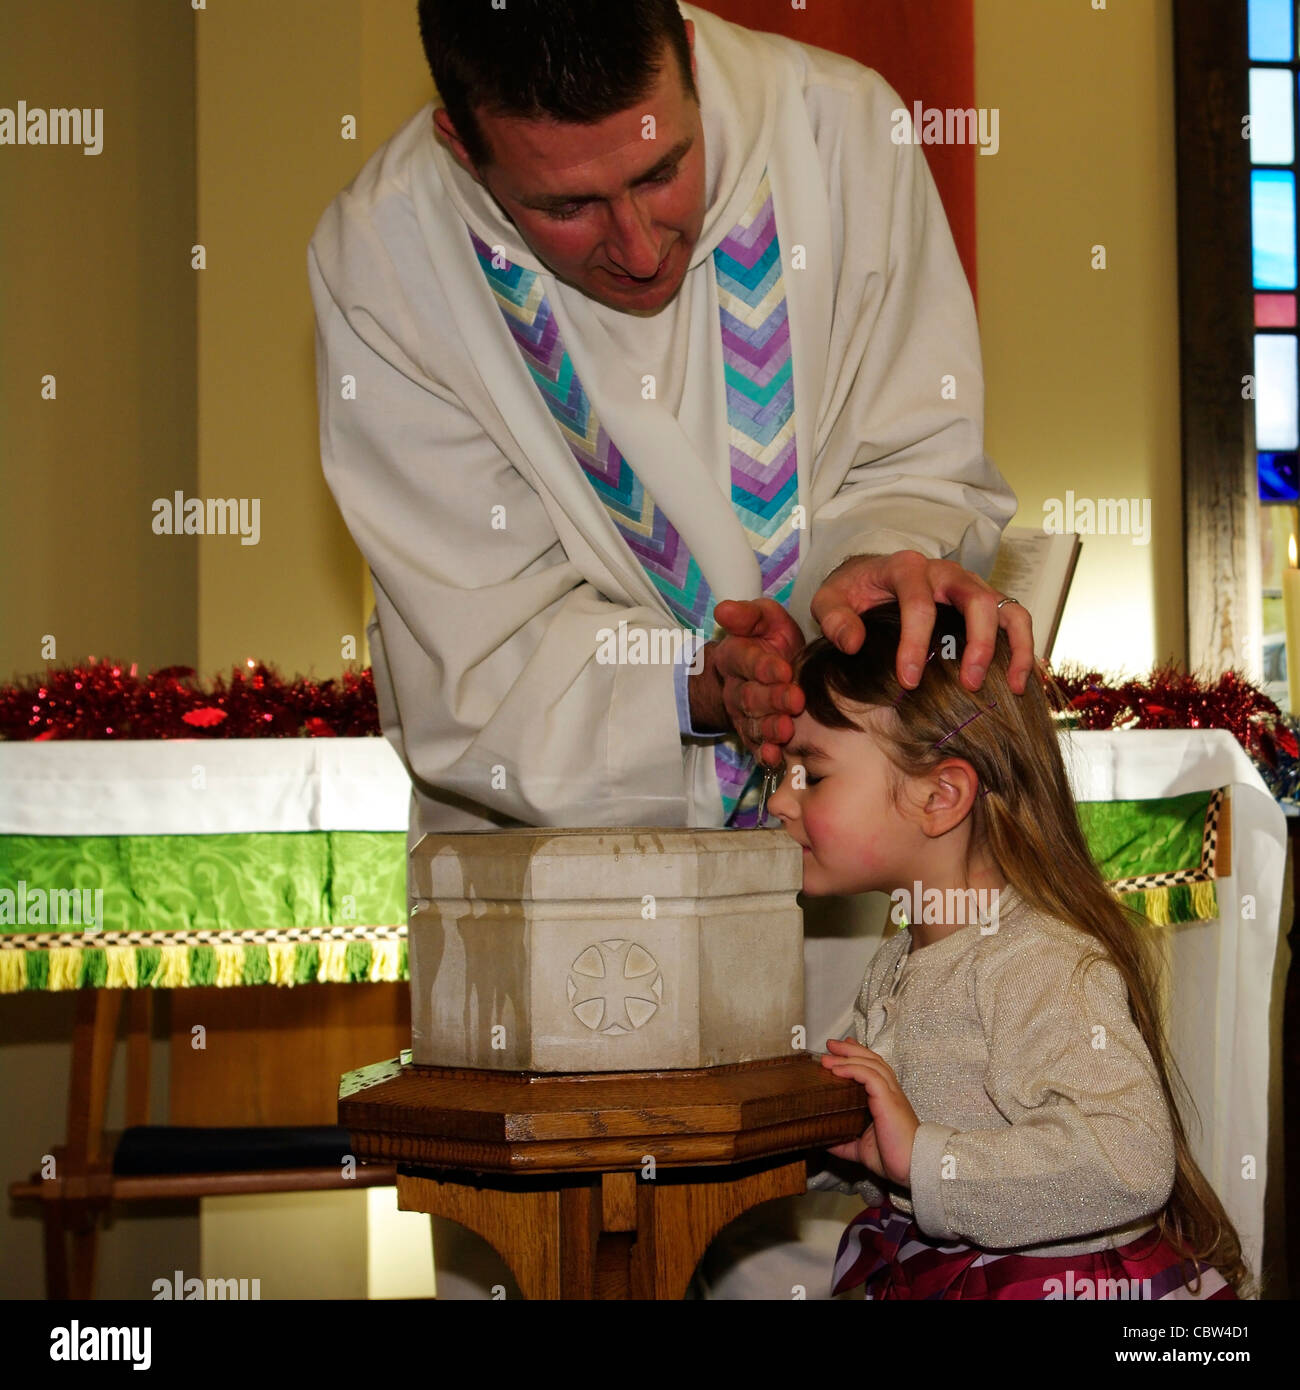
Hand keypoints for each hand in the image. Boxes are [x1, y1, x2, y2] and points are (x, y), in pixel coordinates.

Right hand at [689, 598, 805, 766]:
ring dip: (768, 729)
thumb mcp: (764, 619)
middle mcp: (735, 688)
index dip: (762, 667)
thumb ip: (748, 615)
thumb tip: (722, 610)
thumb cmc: (771, 641)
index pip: (744, 660)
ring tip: (786, 730)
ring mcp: (742, 715)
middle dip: (772, 699)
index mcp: (735, 655)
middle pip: (749, 696)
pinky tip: (774, 758)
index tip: (783, 670)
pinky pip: (754, 747)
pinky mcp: (752, 735)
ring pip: (752, 723)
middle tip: (795, 700)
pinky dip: (763, 754)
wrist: (770, 672)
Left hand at [810, 550, 1039, 694]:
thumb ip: (833, 618)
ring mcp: (969, 585)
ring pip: (1006, 607)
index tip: (909, 680)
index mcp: (906, 568)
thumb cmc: (853, 590)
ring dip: (1014, 646)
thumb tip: (853, 643)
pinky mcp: (984, 602)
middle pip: (976, 599)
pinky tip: (1020, 682)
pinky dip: (1024, 648)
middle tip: (968, 684)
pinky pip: (1015, 618)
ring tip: (1012, 686)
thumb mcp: (829, 598)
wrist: (871, 575)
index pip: (918, 603)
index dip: (915, 643)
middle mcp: (945, 572)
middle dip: (977, 643)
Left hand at [820, 1037, 918, 1187]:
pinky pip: (870, 1076)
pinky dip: (853, 1069)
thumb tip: (824, 1140)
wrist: (913, 1167)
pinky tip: (837, 1069)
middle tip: (831, 1044)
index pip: (873, 1069)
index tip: (841, 1050)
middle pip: (872, 1060)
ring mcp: (891, 1094)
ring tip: (829, 1053)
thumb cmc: (893, 1159)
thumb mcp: (861, 1149)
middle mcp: (891, 1092)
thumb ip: (844, 1142)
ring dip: (848, 1056)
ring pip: (871, 1064)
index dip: (857, 1056)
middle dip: (850, 1049)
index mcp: (886, 1100)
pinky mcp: (889, 1099)